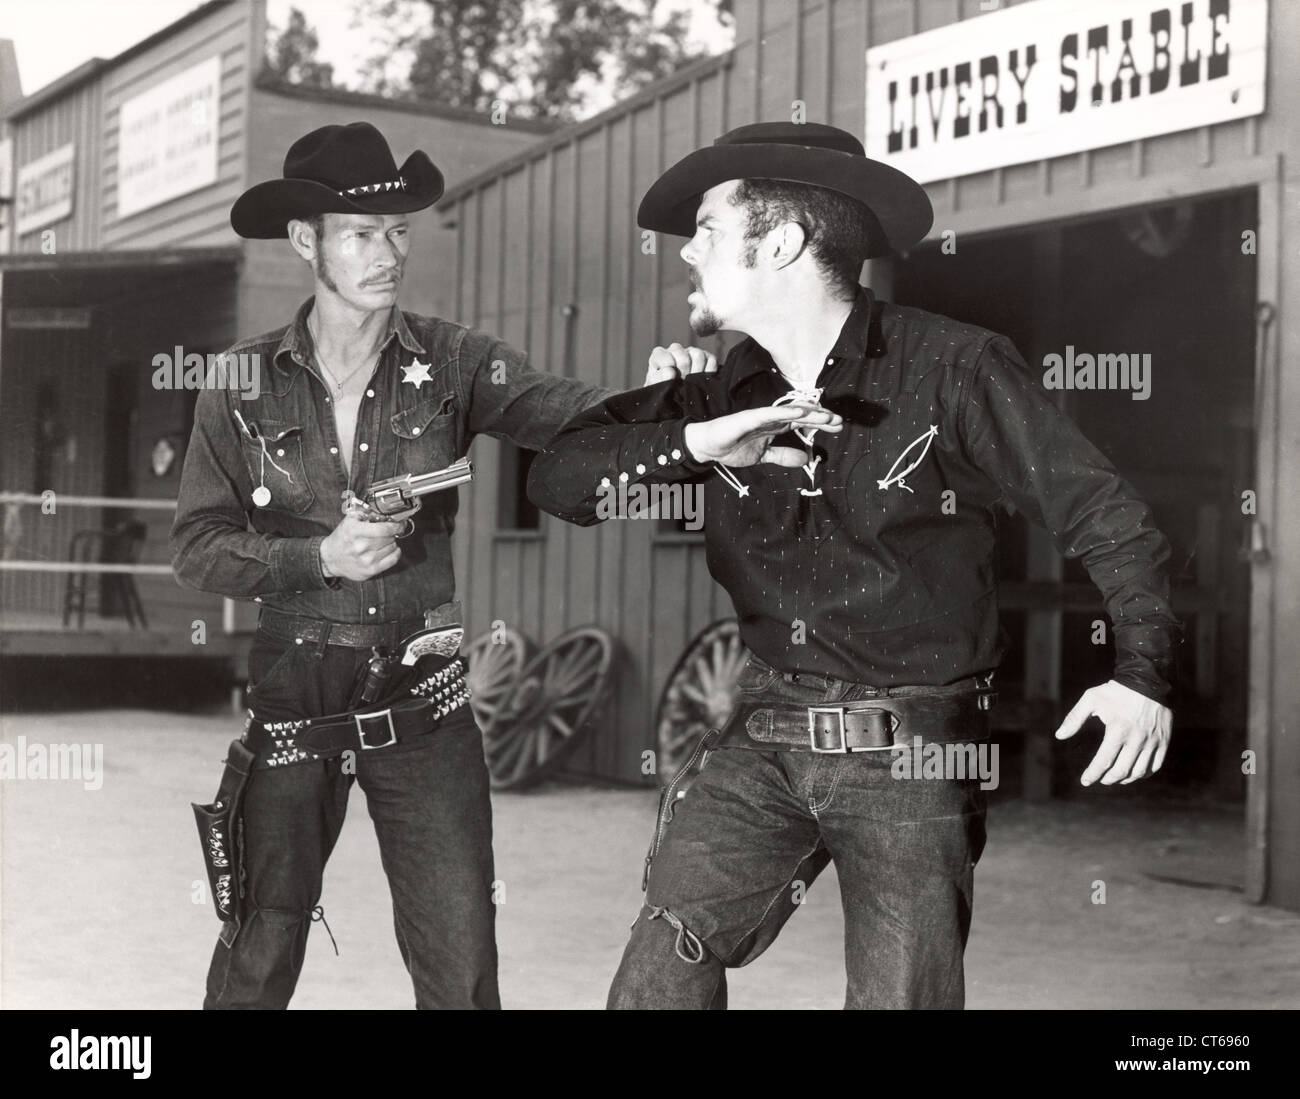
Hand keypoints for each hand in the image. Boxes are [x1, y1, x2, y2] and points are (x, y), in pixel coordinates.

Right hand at [319, 512, 404, 580]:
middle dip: (391, 533)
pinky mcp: (371, 570)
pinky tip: (389, 550)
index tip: (399, 524)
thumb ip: (366, 513)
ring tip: (382, 542)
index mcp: (355, 531)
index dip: (395, 526)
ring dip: (391, 543)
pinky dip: (395, 553)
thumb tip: (384, 513)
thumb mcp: (349, 521)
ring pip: (392, 547)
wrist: (331, 558)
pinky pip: (393, 560)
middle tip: (386, 532)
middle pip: (389, 537)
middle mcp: (360, 546)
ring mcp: (366, 560)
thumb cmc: (342, 539)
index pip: (383, 529)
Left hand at [644, 342, 717, 385]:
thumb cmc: (663, 392)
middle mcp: (675, 350)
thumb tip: (670, 372)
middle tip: (682, 385)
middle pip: (684, 357)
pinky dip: (709, 372)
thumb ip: (659, 379)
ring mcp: (691, 352)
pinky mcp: (706, 357)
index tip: (671, 380)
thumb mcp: (656, 388)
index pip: (665, 356)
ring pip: (698, 355)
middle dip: (684, 375)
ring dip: (696, 373)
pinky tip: (703, 380)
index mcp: (660, 355)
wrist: (675, 400)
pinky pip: (711, 359)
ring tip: (692, 384)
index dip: (669, 370)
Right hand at [683, 403, 842, 467]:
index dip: (820, 423)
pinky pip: (768, 414)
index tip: (838, 426)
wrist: (707, 447)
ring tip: (826, 415)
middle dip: (820, 417)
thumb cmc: (732, 448)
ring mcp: (760, 417)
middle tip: (839, 421)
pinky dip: (784, 412)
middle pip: (801, 415)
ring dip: (808, 413)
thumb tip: (804, 458)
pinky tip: (799, 413)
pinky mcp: (748, 418)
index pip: (803, 423)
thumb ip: (782, 455)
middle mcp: (771, 419)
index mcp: (775, 427)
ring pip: (788, 412)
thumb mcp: (763, 457)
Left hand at [1054, 680, 1171, 785]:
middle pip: (1122, 770)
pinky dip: (1144, 773)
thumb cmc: (1116, 691)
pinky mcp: (1164, 740)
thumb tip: (1059, 736)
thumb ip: (1074, 718)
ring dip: (1125, 779)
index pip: (1103, 760)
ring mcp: (1152, 741)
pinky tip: (1134, 773)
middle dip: (1108, 779)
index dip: (1093, 774)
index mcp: (1118, 730)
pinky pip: (1155, 765)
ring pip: (1139, 771)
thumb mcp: (1091, 699)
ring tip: (1115, 778)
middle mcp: (1137, 738)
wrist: (1148, 681)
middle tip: (1101, 780)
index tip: (1085, 781)